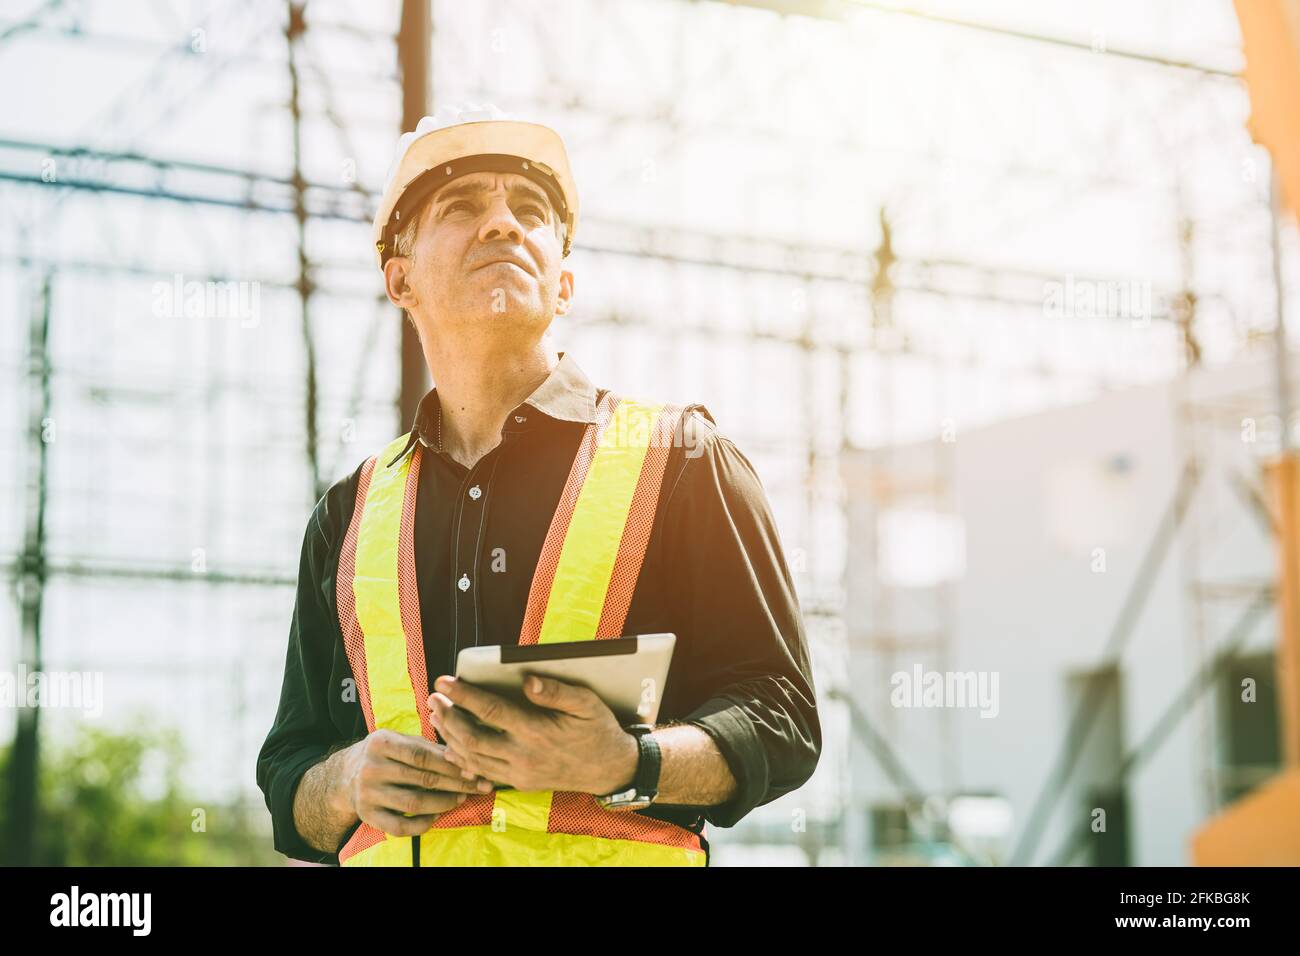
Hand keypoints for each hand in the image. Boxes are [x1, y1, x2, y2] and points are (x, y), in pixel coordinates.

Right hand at [338, 728, 494, 836]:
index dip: (450, 764)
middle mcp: (371, 768)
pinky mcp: (367, 816)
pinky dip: (422, 824)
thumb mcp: (400, 740)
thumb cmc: (385, 753)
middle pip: (422, 778)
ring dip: (443, 803)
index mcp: (381, 742)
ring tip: (461, 799)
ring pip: (414, 803)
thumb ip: (429, 747)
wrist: (345, 774)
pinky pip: (399, 826)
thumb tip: (464, 757)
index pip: (422, 755)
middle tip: (478, 787)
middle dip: (455, 784)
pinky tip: (436, 816)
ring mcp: (367, 794)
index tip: (474, 770)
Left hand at [427, 675, 638, 794]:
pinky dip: (464, 760)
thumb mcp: (586, 703)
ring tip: (437, 717)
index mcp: (537, 731)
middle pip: (473, 738)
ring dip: (451, 737)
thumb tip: (527, 680)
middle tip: (432, 699)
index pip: (491, 710)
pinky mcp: (520, 783)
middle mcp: (524, 756)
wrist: (609, 769)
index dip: (464, 695)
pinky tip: (453, 747)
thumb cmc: (597, 729)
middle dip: (448, 717)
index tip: (444, 681)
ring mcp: (520, 773)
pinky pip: (484, 773)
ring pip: (473, 758)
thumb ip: (556, 691)